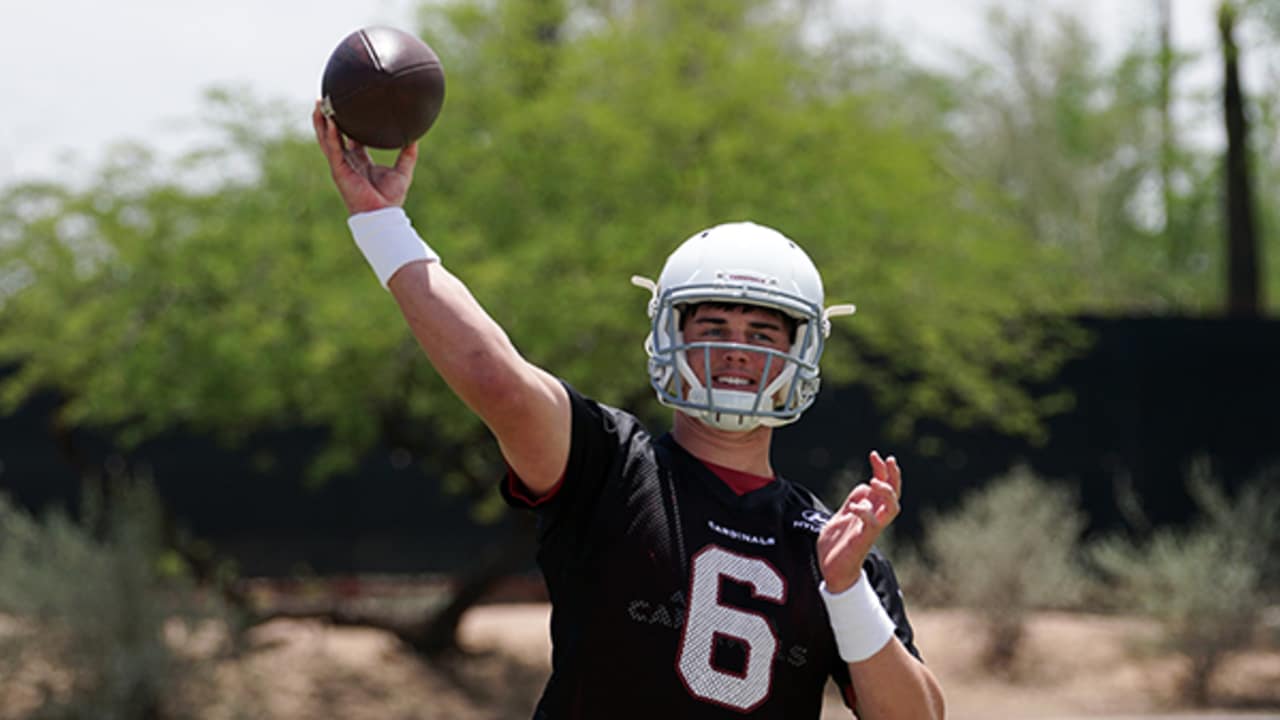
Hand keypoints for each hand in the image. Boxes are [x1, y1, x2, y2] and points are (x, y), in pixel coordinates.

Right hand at [312, 101, 418, 214]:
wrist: (383, 215)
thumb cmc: (391, 198)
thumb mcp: (403, 170)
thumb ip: (408, 153)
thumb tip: (416, 137)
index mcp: (359, 161)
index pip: (349, 138)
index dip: (346, 124)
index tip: (345, 107)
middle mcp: (347, 161)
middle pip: (332, 135)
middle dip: (326, 119)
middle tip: (325, 100)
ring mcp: (341, 166)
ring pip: (326, 140)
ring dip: (321, 123)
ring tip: (318, 104)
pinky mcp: (339, 171)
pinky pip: (333, 149)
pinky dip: (330, 135)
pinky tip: (329, 122)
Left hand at [817, 451, 901, 592]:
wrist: (831, 571)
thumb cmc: (837, 545)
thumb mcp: (843, 516)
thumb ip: (854, 502)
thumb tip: (863, 486)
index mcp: (870, 511)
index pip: (883, 486)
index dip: (882, 470)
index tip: (875, 455)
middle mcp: (875, 518)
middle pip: (894, 494)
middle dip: (892, 475)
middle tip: (887, 459)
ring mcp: (871, 529)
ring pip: (892, 508)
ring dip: (886, 492)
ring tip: (873, 481)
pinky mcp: (864, 539)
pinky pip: (871, 523)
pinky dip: (864, 512)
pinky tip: (853, 507)